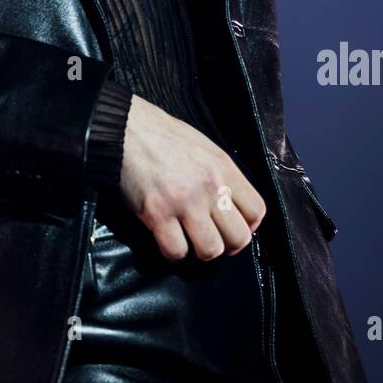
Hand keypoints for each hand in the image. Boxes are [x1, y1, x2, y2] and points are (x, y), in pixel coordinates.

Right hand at [118, 96, 266, 261]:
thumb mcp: (203, 146)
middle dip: (228, 246)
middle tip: (212, 239)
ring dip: (200, 251)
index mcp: (223, 167)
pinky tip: (167, 240)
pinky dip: (173, 253)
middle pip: (238, 237)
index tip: (234, 227)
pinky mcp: (157, 214)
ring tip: (190, 240)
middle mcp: (209, 186)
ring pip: (211, 251)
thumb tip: (229, 204)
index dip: (248, 227)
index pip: (257, 212)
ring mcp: (183, 202)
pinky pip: (176, 252)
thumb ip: (220, 174)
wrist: (125, 129)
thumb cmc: (162, 136)